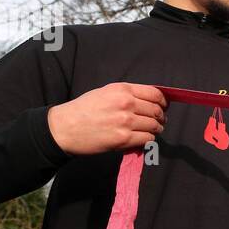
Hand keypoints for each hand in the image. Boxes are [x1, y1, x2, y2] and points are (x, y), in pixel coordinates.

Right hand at [47, 83, 169, 155]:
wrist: (65, 128)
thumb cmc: (83, 109)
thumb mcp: (105, 92)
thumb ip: (127, 94)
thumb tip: (148, 101)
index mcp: (122, 90)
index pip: (155, 94)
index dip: (163, 102)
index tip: (163, 106)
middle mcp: (126, 103)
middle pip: (157, 110)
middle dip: (160, 117)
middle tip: (159, 121)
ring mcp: (126, 122)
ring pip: (154, 125)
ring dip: (156, 129)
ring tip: (152, 130)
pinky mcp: (123, 139)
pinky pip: (147, 139)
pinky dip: (148, 139)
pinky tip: (142, 138)